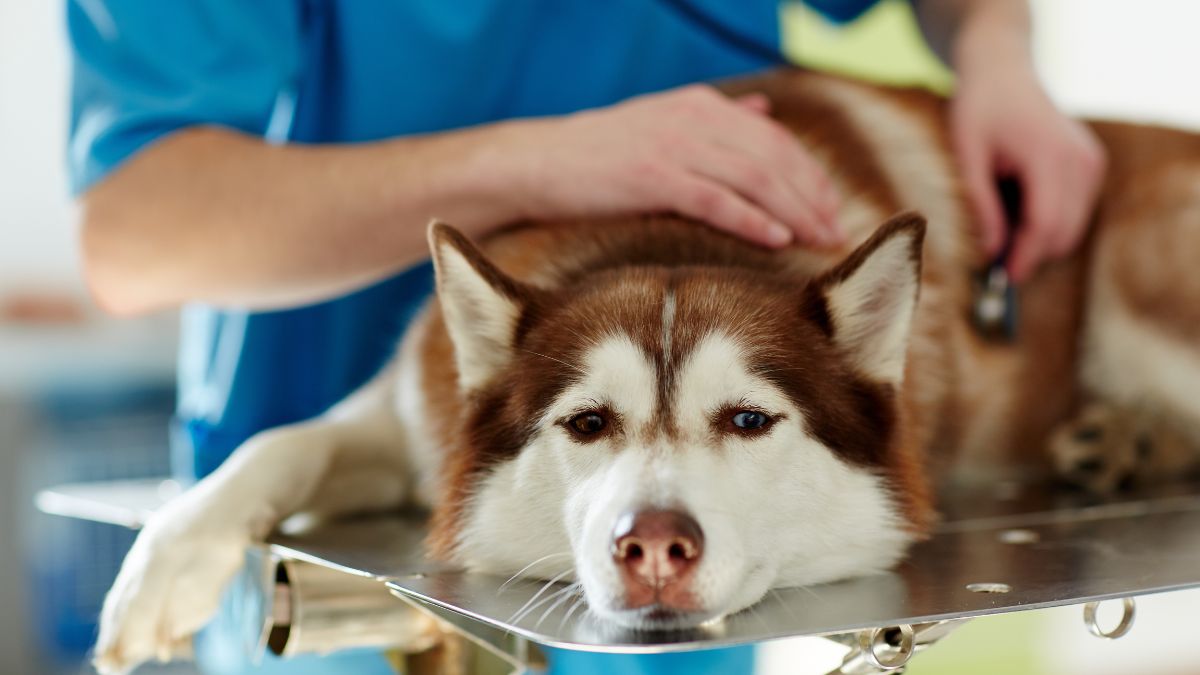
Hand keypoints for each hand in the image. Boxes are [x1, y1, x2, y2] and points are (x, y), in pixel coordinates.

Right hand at [501, 85, 842, 247]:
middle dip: (811, 196)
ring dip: (794, 212)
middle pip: (774, 157)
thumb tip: (764, 110)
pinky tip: (777, 240)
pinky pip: (715, 200)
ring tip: (819, 241)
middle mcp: (695, 118)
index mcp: (701, 105)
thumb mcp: (663, 122)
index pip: (775, 138)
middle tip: (835, 234)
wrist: (538, 163)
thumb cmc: (600, 155)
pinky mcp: (652, 176)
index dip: (809, 174)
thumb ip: (717, 118)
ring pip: (754, 177)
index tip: (832, 209)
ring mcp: (674, 145)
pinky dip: (751, 219)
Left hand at [951, 61, 1106, 281]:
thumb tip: (989, 252)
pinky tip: (1018, 204)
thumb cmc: (977, 110)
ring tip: (1000, 221)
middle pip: (1062, 231)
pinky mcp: (1091, 164)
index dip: (1025, 257)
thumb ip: (979, 203)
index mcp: (1048, 154)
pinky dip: (1048, 220)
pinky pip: (1075, 210)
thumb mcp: (965, 155)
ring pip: (1072, 226)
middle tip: (992, 263)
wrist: (1003, 72)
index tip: (1002, 279)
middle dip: (1030, 253)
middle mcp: (1079, 159)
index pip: (1045, 223)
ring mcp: (1090, 161)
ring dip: (1039, 238)